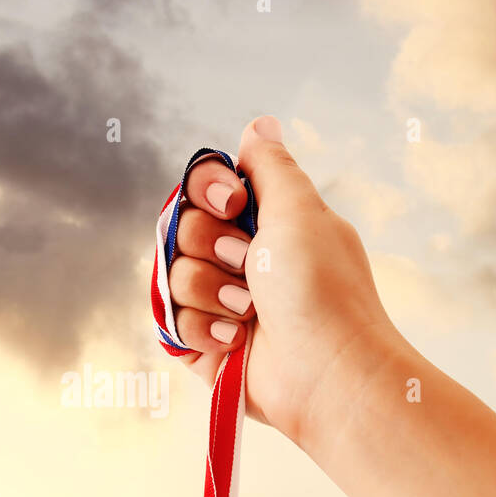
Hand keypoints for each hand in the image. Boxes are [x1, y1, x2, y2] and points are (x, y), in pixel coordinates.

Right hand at [167, 115, 401, 447]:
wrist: (325, 372)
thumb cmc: (322, 289)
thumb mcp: (300, 209)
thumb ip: (271, 165)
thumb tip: (259, 124)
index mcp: (265, 220)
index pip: (205, 185)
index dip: (208, 189)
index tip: (235, 204)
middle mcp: (240, 257)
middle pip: (181, 227)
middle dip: (211, 246)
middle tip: (249, 266)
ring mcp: (220, 301)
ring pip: (172, 275)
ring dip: (210, 291)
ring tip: (247, 312)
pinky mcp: (203, 344)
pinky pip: (171, 321)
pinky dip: (202, 330)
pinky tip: (235, 342)